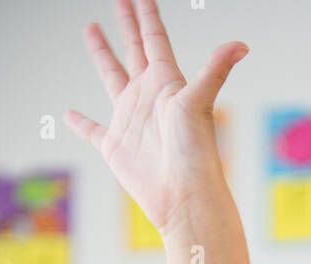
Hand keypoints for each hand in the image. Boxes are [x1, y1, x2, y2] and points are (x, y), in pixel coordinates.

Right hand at [64, 0, 247, 237]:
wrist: (183, 196)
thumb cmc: (194, 152)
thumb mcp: (199, 102)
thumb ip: (214, 69)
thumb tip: (241, 44)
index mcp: (166, 82)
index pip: (154, 39)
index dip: (146, 15)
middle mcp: (147, 96)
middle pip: (133, 50)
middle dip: (126, 24)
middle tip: (119, 0)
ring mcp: (130, 120)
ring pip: (111, 77)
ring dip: (101, 55)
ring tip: (91, 30)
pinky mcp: (115, 146)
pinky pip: (92, 131)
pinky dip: (80, 123)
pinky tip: (69, 114)